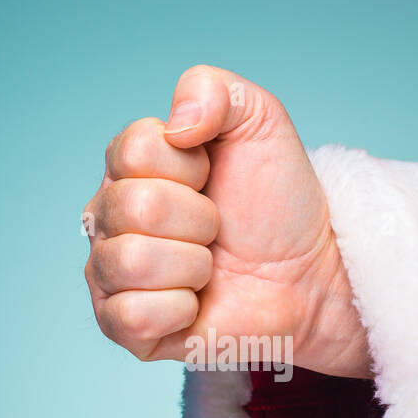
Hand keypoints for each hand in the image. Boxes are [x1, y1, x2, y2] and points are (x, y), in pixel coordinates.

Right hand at [82, 65, 370, 378]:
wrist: (310, 273)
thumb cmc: (278, 203)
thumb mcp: (260, 122)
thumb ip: (215, 89)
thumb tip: (176, 123)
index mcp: (129, 166)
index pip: (134, 150)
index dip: (189, 166)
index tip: (213, 179)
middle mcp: (107, 218)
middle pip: (133, 206)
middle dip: (198, 218)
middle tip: (218, 230)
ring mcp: (110, 274)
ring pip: (128, 261)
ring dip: (191, 264)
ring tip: (209, 267)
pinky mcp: (124, 327)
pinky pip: (128, 316)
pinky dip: (177, 311)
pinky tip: (195, 304)